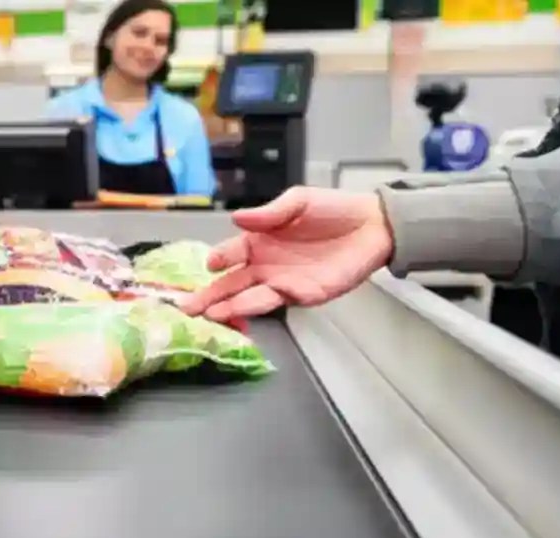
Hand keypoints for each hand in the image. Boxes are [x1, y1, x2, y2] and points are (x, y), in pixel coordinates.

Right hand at [180, 187, 394, 321]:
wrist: (374, 226)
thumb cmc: (333, 209)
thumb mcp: (299, 200)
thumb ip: (269, 212)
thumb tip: (237, 217)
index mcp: (259, 239)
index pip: (231, 252)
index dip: (219, 258)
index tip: (209, 265)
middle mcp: (264, 264)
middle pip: (230, 282)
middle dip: (208, 294)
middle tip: (185, 307)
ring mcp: (280, 282)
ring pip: (246, 297)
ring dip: (225, 306)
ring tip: (206, 315)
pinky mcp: (300, 295)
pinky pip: (271, 303)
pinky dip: (251, 309)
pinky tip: (236, 312)